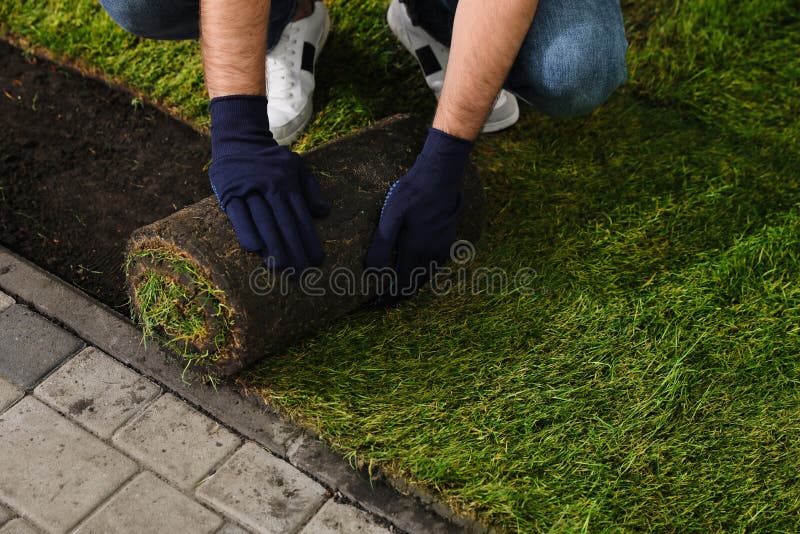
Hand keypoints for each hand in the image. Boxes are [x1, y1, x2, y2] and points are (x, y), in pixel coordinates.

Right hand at [209, 95, 328, 270]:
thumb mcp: (295, 165)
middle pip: (285, 223)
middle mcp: (271, 186)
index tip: (316, 260)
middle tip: (301, 272)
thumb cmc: (270, 159)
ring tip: (281, 266)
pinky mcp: (229, 191)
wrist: (239, 137)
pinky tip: (255, 249)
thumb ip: (310, 189)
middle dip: (294, 249)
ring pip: (264, 220)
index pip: (301, 217)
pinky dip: (246, 230)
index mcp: (288, 183)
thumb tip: (324, 212)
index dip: (309, 240)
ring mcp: (249, 188)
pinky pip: (238, 214)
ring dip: (273, 245)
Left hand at [365, 127, 472, 301]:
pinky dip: (421, 274)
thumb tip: (372, 273)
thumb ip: (381, 246)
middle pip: (414, 286)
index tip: (375, 303)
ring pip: (425, 278)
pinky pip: (434, 266)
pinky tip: (412, 267)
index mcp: (416, 251)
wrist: (439, 177)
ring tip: (394, 286)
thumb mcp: (390, 217)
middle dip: (398, 295)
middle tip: (382, 299)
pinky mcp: (448, 241)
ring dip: (410, 285)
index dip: (388, 298)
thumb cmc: (411, 193)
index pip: (401, 286)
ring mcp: (443, 248)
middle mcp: (432, 254)